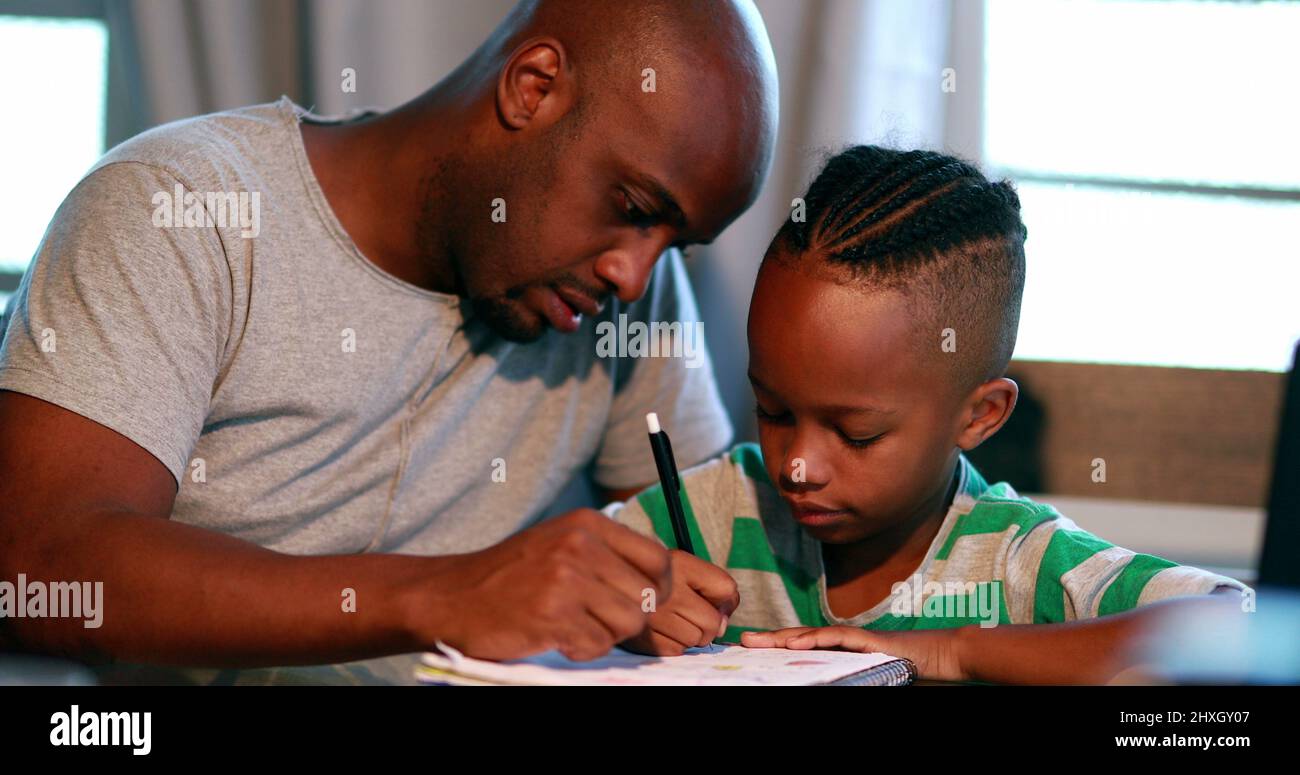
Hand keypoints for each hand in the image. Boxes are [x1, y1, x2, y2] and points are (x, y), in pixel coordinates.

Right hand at [416, 509, 672, 661]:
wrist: (449, 596)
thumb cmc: (509, 575)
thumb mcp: (560, 543)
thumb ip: (607, 553)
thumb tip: (662, 580)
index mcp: (588, 524)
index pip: (659, 558)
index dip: (661, 588)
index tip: (643, 602)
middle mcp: (580, 546)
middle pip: (649, 596)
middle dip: (630, 617)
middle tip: (598, 620)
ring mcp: (566, 580)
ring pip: (629, 623)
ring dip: (605, 634)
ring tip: (574, 626)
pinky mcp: (552, 615)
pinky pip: (598, 645)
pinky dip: (582, 649)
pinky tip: (556, 636)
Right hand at [621, 550, 739, 655]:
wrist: (608, 585)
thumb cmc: (654, 578)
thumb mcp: (682, 567)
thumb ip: (713, 586)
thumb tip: (723, 625)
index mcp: (679, 563)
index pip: (726, 587)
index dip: (724, 599)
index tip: (711, 600)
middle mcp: (666, 588)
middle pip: (712, 621)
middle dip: (708, 624)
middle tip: (690, 615)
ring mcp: (653, 614)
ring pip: (696, 639)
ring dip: (690, 635)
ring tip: (672, 622)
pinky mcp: (643, 637)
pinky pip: (677, 650)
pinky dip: (674, 645)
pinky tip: (660, 631)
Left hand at [740, 625, 967, 681]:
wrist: (943, 656)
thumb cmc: (909, 668)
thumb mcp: (870, 676)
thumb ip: (845, 675)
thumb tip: (818, 680)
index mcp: (840, 650)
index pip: (802, 647)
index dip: (776, 647)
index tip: (750, 650)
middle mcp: (843, 641)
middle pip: (800, 638)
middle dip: (769, 640)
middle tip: (740, 641)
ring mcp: (855, 639)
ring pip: (812, 636)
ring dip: (783, 638)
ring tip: (757, 641)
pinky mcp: (869, 641)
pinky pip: (838, 639)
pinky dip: (815, 640)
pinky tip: (795, 644)